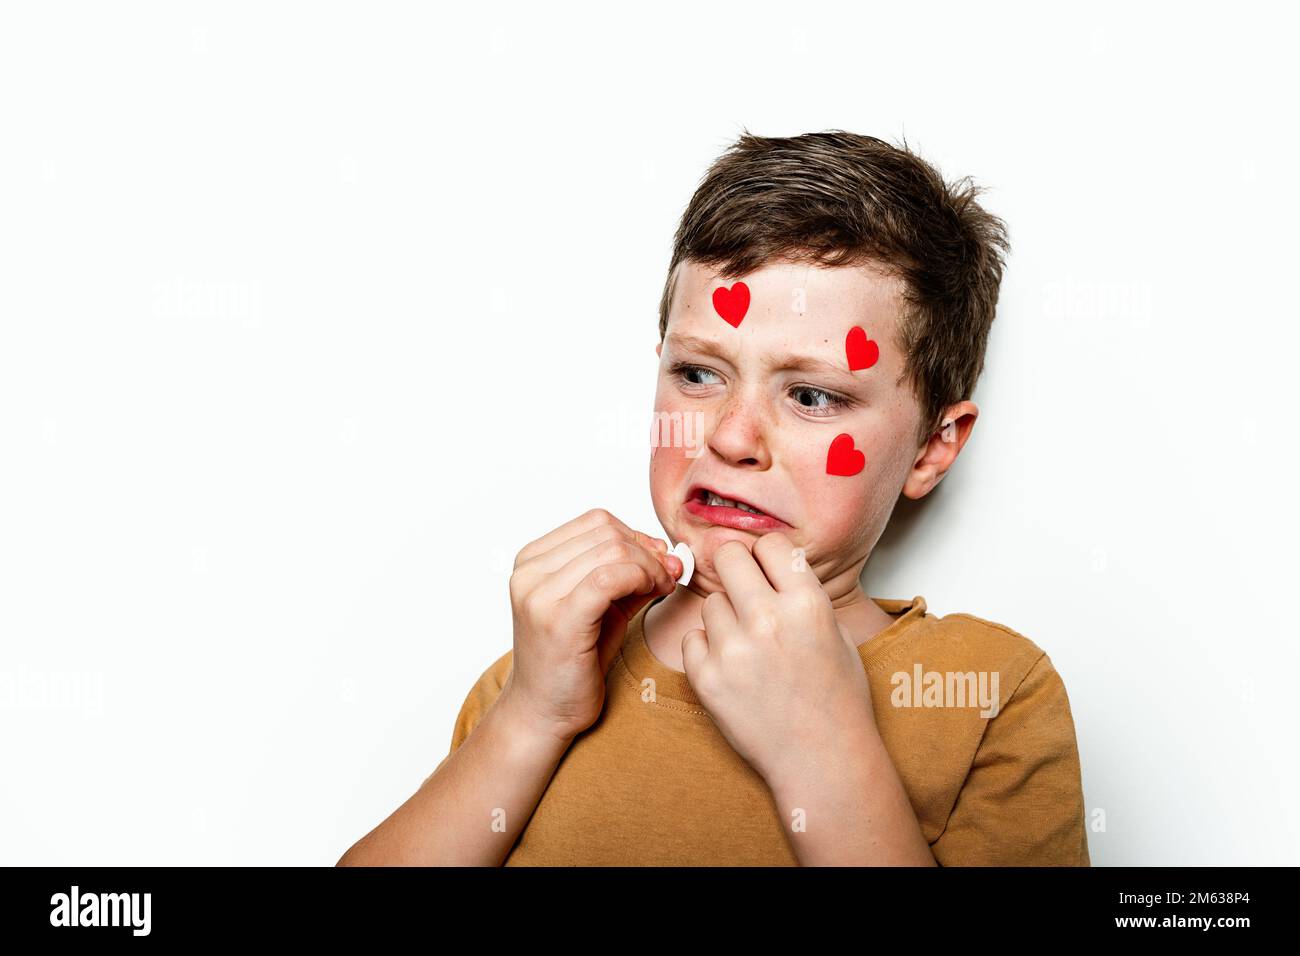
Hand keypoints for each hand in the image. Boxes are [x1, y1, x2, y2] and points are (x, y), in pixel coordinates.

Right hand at [503, 508, 681, 742]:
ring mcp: (538, 595)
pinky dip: (641, 578)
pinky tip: (652, 595)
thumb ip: (627, 574)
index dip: (637, 536)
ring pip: (613, 551)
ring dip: (650, 566)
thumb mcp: (600, 606)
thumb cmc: (571, 661)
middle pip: (608, 533)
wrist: (542, 712)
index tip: (658, 562)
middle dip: (648, 552)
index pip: (597, 522)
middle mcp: (529, 572)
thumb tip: (667, 551)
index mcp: (532, 560)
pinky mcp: (558, 620)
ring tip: (660, 589)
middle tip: (667, 578)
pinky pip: (610, 577)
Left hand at [680, 531, 876, 787]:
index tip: (766, 570)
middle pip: (728, 557)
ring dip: (724, 618)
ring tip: (748, 647)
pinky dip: (706, 650)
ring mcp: (734, 649)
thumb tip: (768, 563)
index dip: (766, 556)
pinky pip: (691, 639)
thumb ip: (801, 594)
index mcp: (807, 603)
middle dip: (736, 570)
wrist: (823, 761)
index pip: (769, 543)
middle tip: (744, 593)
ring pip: (710, 602)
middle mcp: (768, 620)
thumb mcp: (836, 633)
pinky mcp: (707, 678)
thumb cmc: (836, 701)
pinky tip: (732, 668)